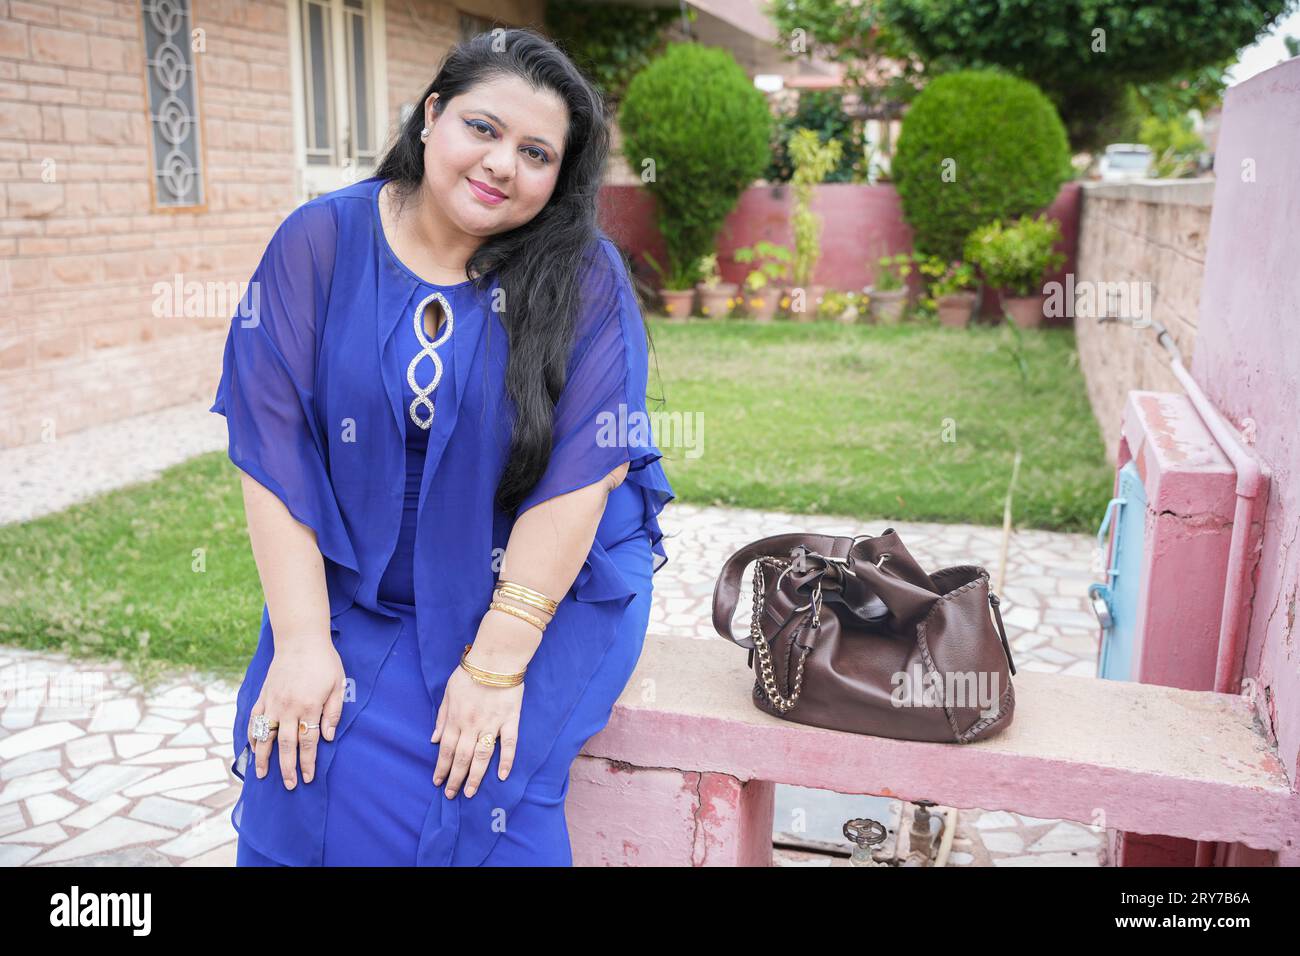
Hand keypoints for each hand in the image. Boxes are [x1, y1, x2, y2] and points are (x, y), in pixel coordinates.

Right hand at [248, 638, 345, 789]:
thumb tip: (327, 738)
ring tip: (261, 775)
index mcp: (309, 707)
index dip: (308, 762)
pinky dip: (252, 736)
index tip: (308, 778)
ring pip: (265, 736)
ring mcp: (273, 703)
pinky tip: (252, 749)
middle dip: (287, 768)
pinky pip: (254, 721)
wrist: (300, 639)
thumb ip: (333, 713)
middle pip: (286, 745)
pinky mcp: (263, 696)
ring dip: (263, 758)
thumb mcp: (338, 685)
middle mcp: (288, 708)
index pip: (308, 742)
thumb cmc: (324, 662)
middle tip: (289, 785)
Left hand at [431, 664, 522, 798]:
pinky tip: (502, 776)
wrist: (496, 659)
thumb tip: (434, 740)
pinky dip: (506, 761)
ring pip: (482, 756)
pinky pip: (509, 744)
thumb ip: (442, 717)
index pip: (446, 749)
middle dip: (455, 778)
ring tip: (470, 793)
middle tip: (451, 795)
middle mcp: (472, 725)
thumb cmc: (470, 673)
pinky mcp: (510, 720)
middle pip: (462, 757)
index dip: (441, 767)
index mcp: (456, 718)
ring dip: (475, 776)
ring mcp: (492, 724)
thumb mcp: (449, 692)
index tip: (437, 782)